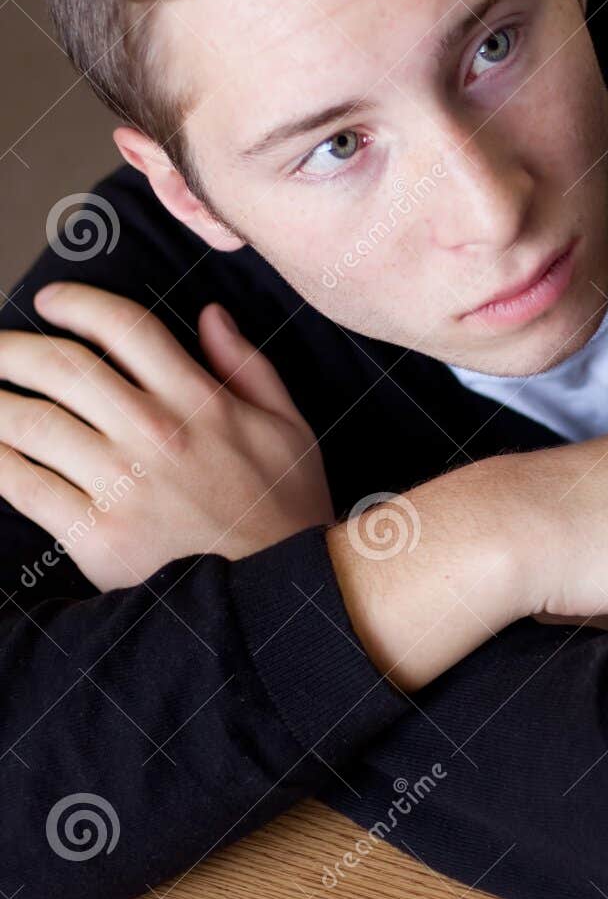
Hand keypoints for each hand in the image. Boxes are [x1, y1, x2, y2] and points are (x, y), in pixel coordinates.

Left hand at [0, 282, 333, 590]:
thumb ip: (247, 366)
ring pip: (33, 422)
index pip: (125, 326)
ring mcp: (121, 484)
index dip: (77, 302)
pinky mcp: (95, 534)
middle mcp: (155, 432)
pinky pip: (25, 485)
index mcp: (201, 400)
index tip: (51, 300)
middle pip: (64, 367)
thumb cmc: (284, 515)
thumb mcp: (288, 429)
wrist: (278, 598)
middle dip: (14, 348)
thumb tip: (211, 314)